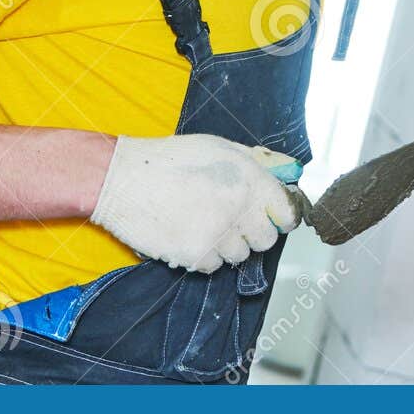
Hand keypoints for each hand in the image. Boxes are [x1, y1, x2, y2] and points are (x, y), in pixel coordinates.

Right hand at [89, 133, 302, 272]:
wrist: (123, 180)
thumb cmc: (170, 160)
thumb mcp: (220, 147)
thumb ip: (259, 161)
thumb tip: (290, 169)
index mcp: (249, 179)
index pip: (286, 213)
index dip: (279, 216)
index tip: (271, 217)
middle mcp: (238, 208)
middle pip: (266, 240)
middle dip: (252, 232)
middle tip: (231, 219)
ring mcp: (218, 235)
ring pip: (239, 255)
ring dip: (227, 244)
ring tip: (203, 222)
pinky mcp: (196, 255)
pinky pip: (214, 266)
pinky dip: (205, 255)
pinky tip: (188, 233)